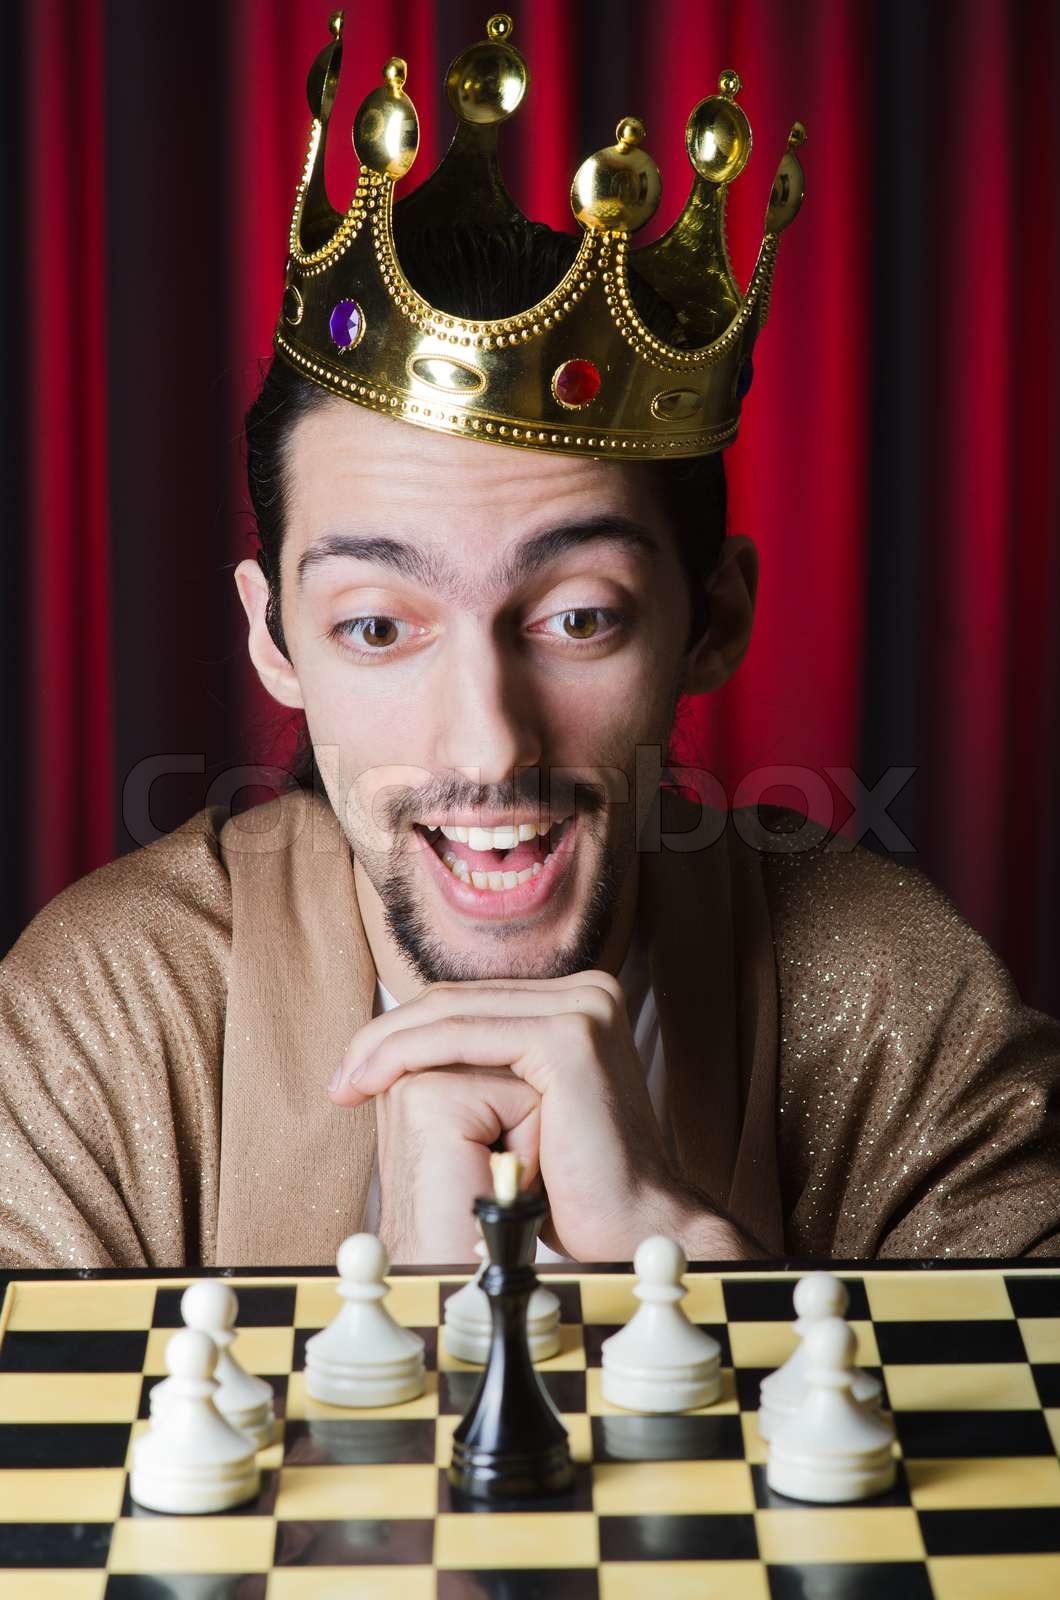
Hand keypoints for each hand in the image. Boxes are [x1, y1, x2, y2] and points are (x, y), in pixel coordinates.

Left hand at [330, 971, 758, 1260]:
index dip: (404, 1031)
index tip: (353, 1073)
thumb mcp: (516, 1113)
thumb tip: (401, 1055)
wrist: (631, 1228)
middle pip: (458, 1000)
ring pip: (454, 1014)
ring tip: (347, 1083)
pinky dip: (409, 1054)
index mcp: (578, 1000)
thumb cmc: (571, 1187)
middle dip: (386, 1037)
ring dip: (387, 1045)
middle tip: (339, 1079)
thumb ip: (479, 1072)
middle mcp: (588, 991)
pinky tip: (372, 1081)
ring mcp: (583, 1007)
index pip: (470, 1001)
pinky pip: (464, 1036)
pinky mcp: (568, 1034)